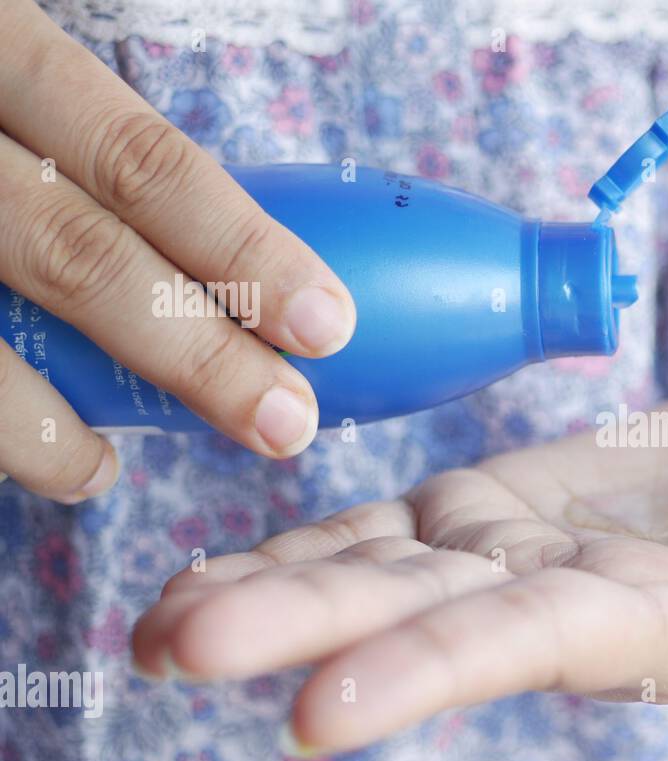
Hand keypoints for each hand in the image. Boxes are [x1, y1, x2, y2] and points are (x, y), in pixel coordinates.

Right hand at [0, 0, 354, 501]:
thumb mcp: (8, 70)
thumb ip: (86, 139)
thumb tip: (227, 254)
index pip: (138, 160)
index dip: (241, 248)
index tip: (327, 321)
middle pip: (78, 256)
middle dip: (197, 355)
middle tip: (284, 422)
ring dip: (59, 428)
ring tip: (106, 475)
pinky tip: (46, 459)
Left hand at [133, 401, 667, 753]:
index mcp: (652, 614)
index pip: (531, 643)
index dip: (433, 669)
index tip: (315, 716)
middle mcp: (560, 600)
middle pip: (423, 614)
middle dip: (307, 632)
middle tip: (175, 653)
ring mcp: (510, 555)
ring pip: (380, 572)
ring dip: (272, 592)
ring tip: (158, 624)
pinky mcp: (485, 511)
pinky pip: (381, 530)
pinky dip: (300, 544)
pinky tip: (212, 565)